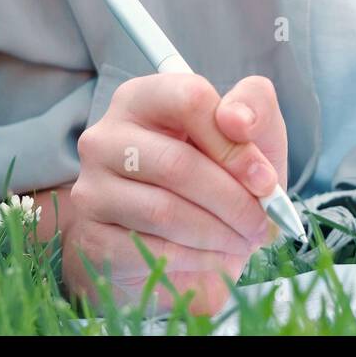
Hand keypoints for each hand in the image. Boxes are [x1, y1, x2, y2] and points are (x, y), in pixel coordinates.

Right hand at [64, 73, 288, 314]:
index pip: (189, 101)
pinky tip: (217, 257)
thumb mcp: (254, 134)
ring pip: (164, 210)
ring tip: (244, 240)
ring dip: (218, 232)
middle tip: (262, 221)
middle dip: (232, 199)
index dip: (234, 144)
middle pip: (176, 163)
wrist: (188, 248)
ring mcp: (91, 187)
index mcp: (143, 98)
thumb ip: (255, 106)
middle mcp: (106, 136)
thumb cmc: (221, 177)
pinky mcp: (91, 236)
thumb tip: (236, 119)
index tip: (264, 179)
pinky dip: (196, 258)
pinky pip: (150, 249)